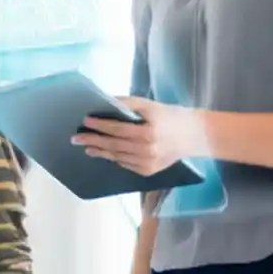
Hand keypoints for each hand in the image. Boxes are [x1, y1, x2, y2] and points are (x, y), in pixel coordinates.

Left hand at [72, 97, 205, 176]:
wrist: (195, 136)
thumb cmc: (171, 117)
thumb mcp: (151, 105)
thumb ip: (127, 104)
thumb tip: (104, 102)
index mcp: (149, 132)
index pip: (117, 129)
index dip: (100, 125)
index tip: (85, 121)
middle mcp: (148, 150)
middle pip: (113, 145)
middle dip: (93, 141)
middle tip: (76, 138)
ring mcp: (148, 163)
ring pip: (117, 157)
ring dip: (100, 152)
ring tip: (87, 147)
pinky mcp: (149, 171)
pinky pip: (125, 164)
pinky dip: (114, 158)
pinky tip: (105, 153)